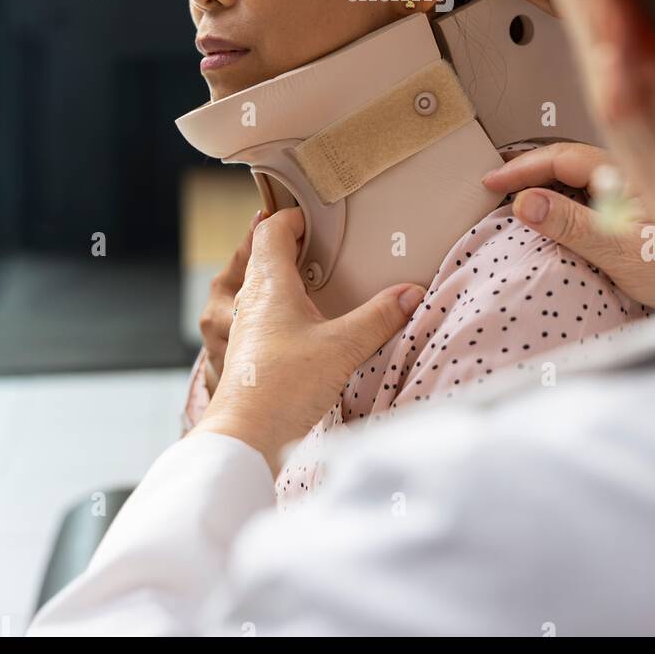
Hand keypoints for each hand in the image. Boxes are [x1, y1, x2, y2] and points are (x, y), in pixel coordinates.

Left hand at [195, 207, 425, 474]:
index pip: (272, 229)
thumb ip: (379, 317)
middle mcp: (251, 299)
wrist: (244, 437)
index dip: (293, 216)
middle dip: (291, 244)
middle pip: (263, 254)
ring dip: (287, 277)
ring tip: (319, 280)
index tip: (319, 217)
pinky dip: (284, 307)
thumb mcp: (343, 347)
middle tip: (322, 243)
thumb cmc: (282, 386)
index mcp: (269, 283)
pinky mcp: (250, 352)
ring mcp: (246, 326)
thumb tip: (410, 292)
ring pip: (262, 285)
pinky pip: (264, 313)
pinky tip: (309, 325)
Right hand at [482, 141, 654, 308]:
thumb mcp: (620, 249)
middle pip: (569, 161)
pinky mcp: (639, 210)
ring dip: (547, 184)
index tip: (491, 181)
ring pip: (580, 176)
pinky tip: (555, 214)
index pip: (561, 158)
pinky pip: (592, 193)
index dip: (522, 167)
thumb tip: (524, 202)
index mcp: (625, 173)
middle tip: (495, 183)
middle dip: (530, 169)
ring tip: (517, 196)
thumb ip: (571, 225)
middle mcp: (631, 175)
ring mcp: (635, 190)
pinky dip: (564, 198)